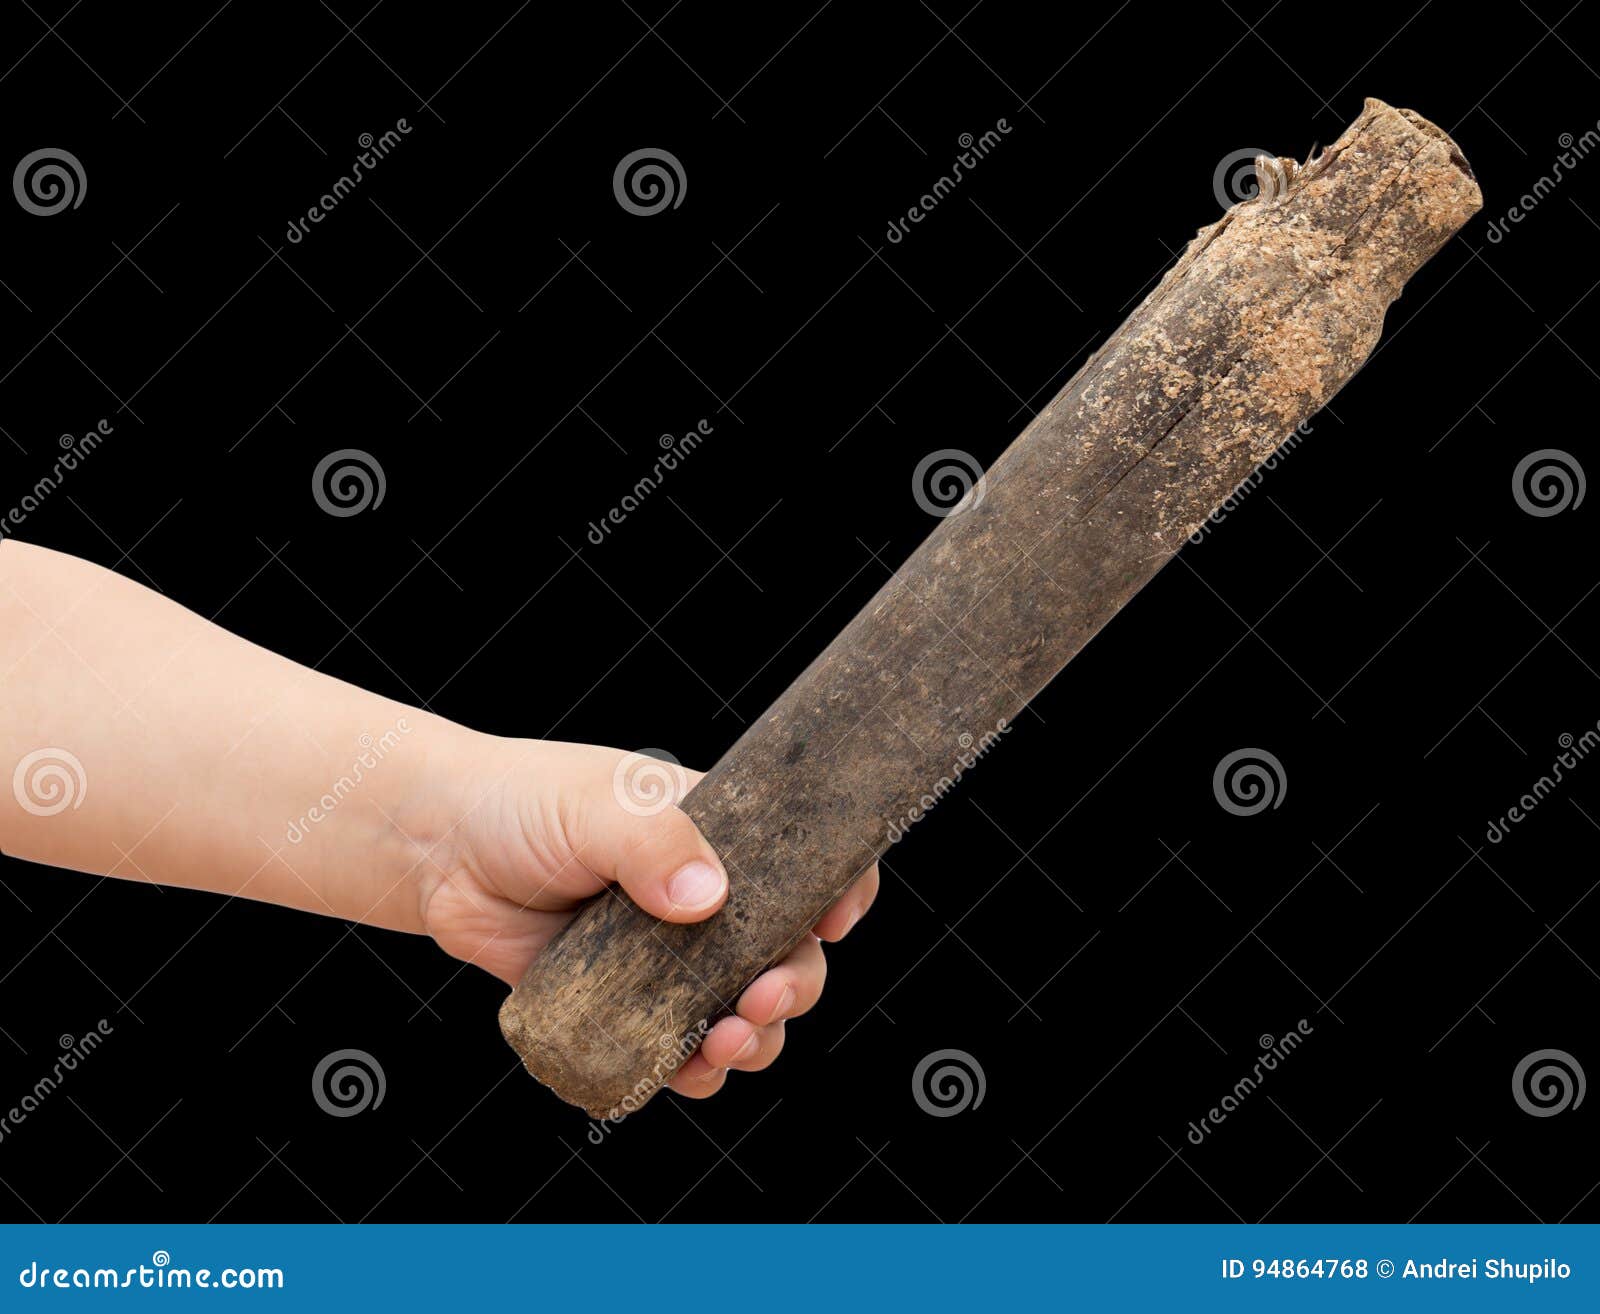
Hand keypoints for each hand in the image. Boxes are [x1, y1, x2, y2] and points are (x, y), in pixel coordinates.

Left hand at [416, 738, 878, 1099]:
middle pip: (787, 956)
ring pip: (741, 1014)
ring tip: (723, 1043)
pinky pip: (675, 1052)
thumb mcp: (598, 802)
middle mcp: (706, 902)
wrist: (438, 851)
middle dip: (793, 986)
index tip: (834, 921)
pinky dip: (690, 1072)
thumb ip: (653, 844)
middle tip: (762, 997)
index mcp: (721, 837)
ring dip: (753, 1040)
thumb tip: (706, 899)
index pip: (808, 863)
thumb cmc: (523, 803)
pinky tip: (684, 1072)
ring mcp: (669, 959)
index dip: (837, 894)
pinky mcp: (624, 1007)